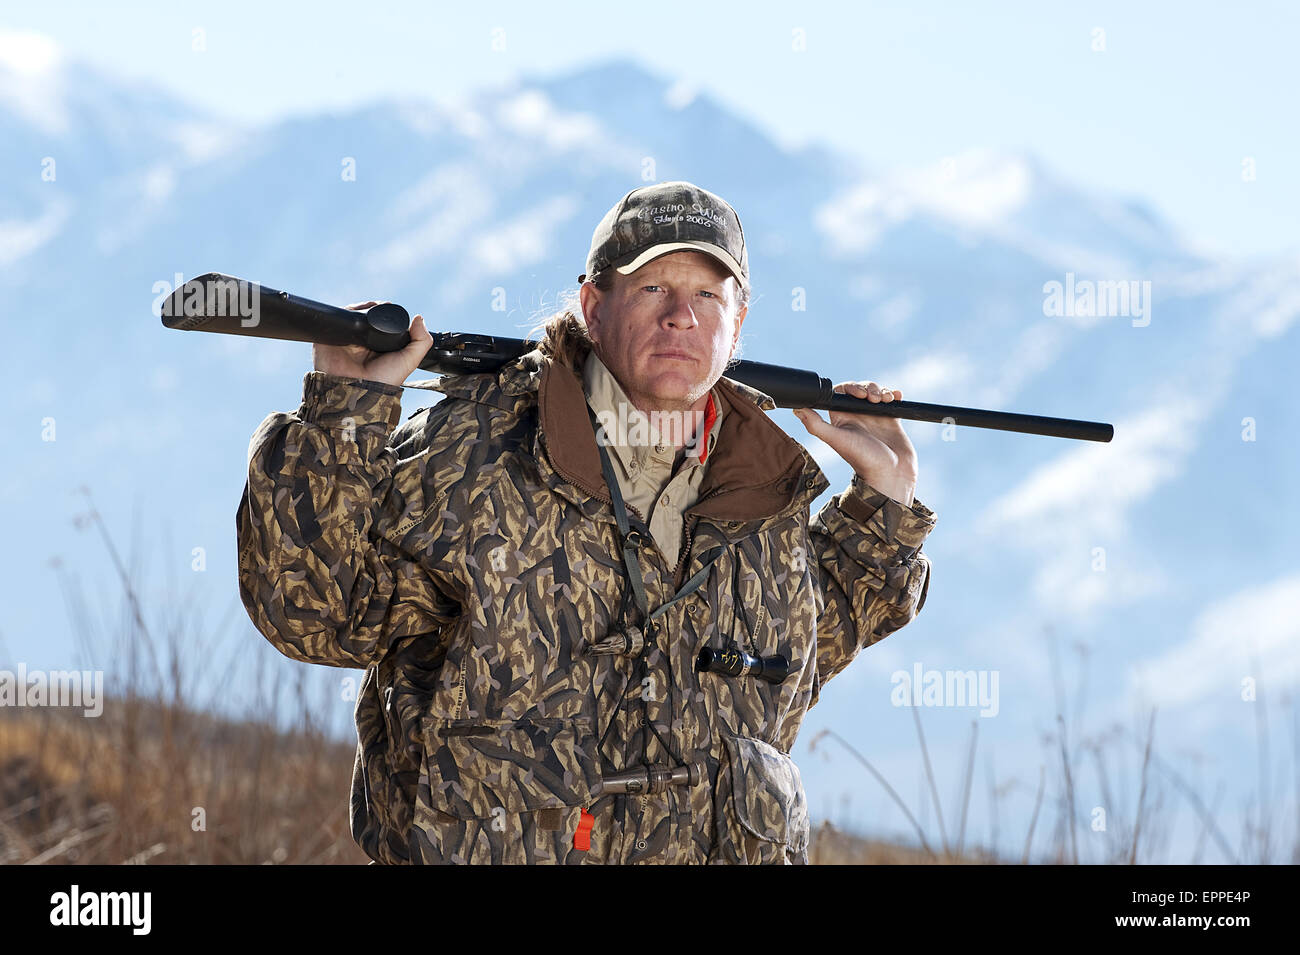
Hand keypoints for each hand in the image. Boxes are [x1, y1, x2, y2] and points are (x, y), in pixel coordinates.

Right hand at [312, 302, 432, 387]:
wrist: (358, 390)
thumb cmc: (383, 380)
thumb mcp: (409, 361)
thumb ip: (421, 342)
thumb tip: (419, 318)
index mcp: (378, 347)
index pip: (382, 324)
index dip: (386, 314)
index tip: (390, 307)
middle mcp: (362, 343)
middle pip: (367, 317)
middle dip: (373, 308)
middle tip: (381, 306)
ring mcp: (346, 339)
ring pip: (352, 315)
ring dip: (360, 308)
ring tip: (370, 309)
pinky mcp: (330, 338)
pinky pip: (337, 319)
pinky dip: (346, 313)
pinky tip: (355, 313)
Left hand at [793, 381, 918, 506]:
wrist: (890, 475)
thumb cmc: (863, 460)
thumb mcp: (837, 440)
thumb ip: (816, 425)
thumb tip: (796, 409)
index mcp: (841, 419)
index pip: (841, 393)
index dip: (850, 388)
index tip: (859, 394)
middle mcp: (857, 417)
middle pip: (860, 390)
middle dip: (869, 388)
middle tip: (874, 398)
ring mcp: (874, 418)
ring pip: (876, 393)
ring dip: (882, 391)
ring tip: (886, 400)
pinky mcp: (890, 420)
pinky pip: (891, 401)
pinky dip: (893, 395)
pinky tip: (896, 397)